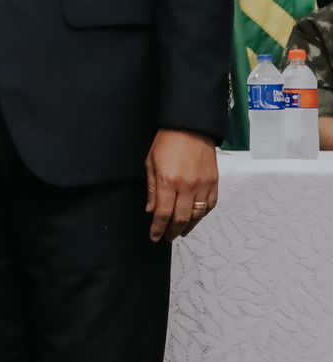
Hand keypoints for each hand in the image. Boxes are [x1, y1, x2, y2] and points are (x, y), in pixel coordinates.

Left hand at [145, 128, 218, 242]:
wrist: (190, 127)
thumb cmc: (168, 141)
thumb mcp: (150, 163)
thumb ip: (152, 189)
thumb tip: (151, 210)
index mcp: (168, 181)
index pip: (163, 213)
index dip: (158, 228)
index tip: (155, 236)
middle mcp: (187, 186)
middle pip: (180, 219)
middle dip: (172, 231)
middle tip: (166, 237)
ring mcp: (203, 185)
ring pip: (197, 216)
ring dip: (188, 227)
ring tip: (179, 231)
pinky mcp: (214, 183)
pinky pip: (209, 206)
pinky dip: (202, 216)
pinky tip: (195, 218)